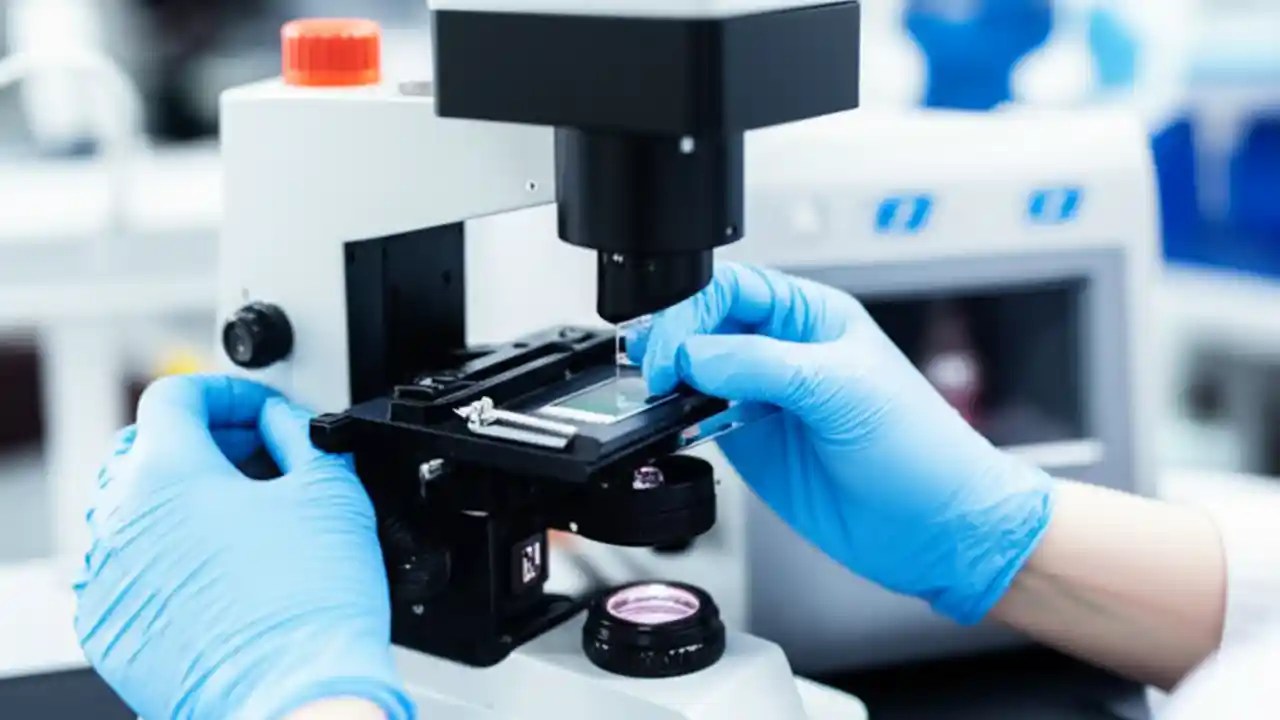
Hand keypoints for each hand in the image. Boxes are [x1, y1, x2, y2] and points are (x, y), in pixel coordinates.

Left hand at [74, 375, 412, 719]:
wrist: (296, 701)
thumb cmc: (312, 607)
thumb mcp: (330, 490)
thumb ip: (302, 433)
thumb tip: (287, 422)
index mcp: (165, 474)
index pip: (176, 396)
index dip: (230, 394)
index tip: (262, 412)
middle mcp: (119, 520)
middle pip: (147, 447)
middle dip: (207, 442)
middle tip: (260, 460)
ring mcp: (105, 577)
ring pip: (136, 509)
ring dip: (187, 498)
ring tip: (248, 518)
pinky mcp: (109, 625)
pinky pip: (132, 566)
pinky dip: (171, 554)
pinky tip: (226, 570)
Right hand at [632, 263, 1054, 622]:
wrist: (936, 529)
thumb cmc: (920, 448)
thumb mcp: (840, 390)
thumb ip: (761, 366)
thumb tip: (694, 353)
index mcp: (811, 317)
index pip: (733, 289)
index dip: (693, 308)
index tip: (672, 347)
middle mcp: (783, 352)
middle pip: (705, 325)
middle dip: (673, 340)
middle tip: (655, 371)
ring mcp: (764, 399)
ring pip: (696, 372)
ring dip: (670, 380)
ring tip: (656, 396)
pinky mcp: (752, 444)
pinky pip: (699, 419)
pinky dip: (677, 419)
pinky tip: (674, 423)